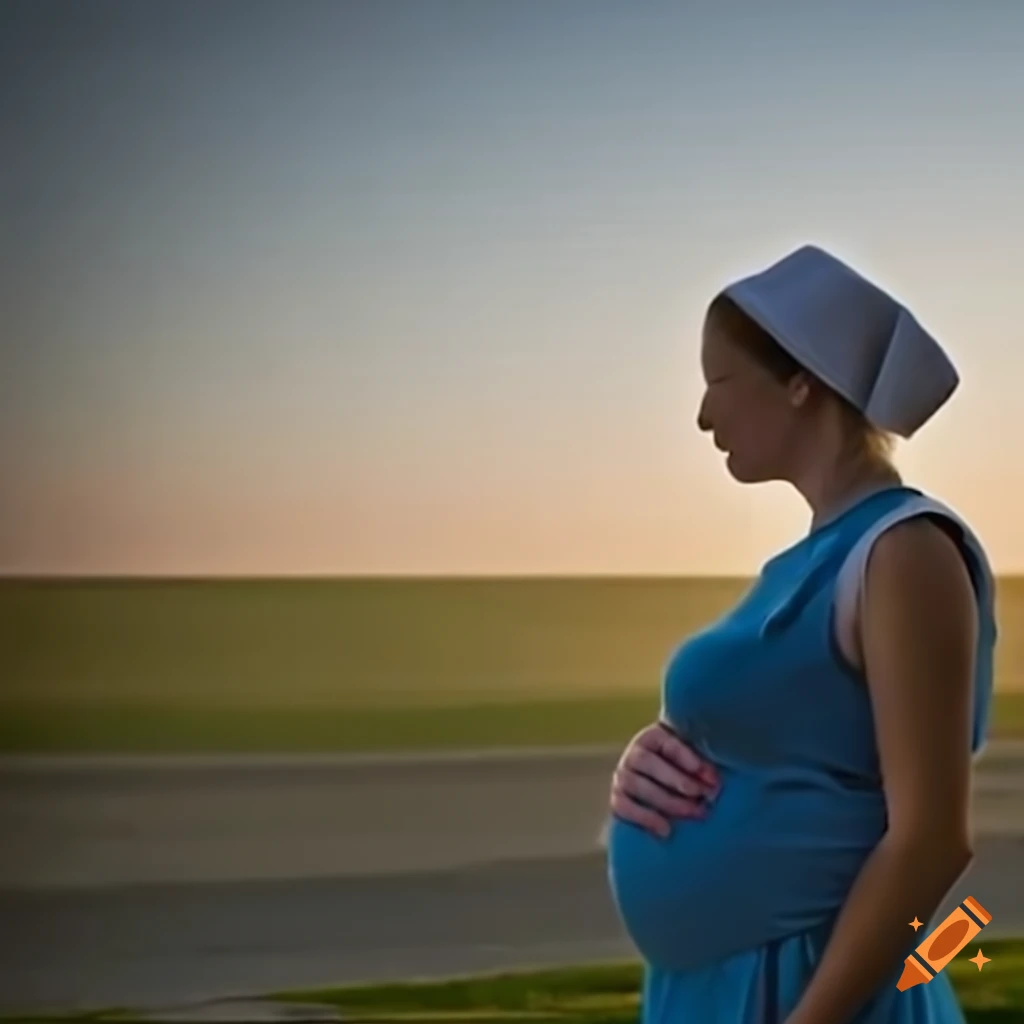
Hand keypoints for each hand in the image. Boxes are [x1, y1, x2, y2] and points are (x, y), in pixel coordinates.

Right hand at [610, 721, 719, 837]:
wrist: (665, 789)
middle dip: (678, 780)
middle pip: (647, 762)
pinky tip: (666, 830)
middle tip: (703, 795)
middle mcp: (634, 753)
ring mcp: (623, 776)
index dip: (687, 757)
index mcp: (654, 737)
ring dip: (667, 800)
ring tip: (693, 812)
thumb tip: (715, 780)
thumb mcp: (695, 761)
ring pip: (636, 785)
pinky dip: (644, 818)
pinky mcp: (618, 798)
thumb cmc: (688, 772)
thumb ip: (703, 766)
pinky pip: (623, 807)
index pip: (666, 742)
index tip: (709, 774)